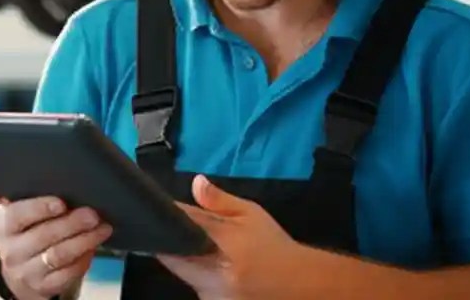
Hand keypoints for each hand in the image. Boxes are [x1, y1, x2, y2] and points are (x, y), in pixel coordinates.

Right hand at [0, 180, 113, 299]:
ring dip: (84, 240)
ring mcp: (27, 272)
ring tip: (102, 228)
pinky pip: (68, 274)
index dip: (40, 208)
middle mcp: (11, 252)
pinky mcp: (44, 287)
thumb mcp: (9, 214)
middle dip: (72, 223)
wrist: (15, 274)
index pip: (17, 215)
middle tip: (93, 213)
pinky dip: (84, 259)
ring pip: (59, 255)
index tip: (61, 203)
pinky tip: (93, 247)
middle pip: (44, 236)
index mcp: (2, 227)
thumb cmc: (19, 233)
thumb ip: (2, 194)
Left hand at [157, 175, 301, 299]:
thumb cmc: (273, 246)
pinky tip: (221, 272)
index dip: (169, 219)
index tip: (169, 214)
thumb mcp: (251, 215)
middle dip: (178, 244)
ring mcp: (211, 296)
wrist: (300, 285)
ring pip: (184, 273)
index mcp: (222, 245)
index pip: (180, 228)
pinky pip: (196, 287)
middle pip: (173, 256)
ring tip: (216, 257)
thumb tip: (195, 181)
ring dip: (190, 262)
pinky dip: (201, 277)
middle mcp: (212, 275)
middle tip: (197, 238)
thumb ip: (219, 201)